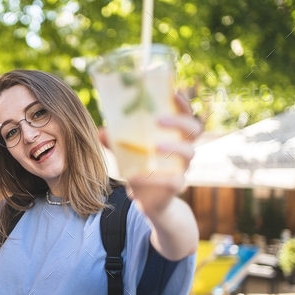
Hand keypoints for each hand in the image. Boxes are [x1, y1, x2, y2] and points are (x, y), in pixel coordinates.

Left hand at [127, 94, 201, 217]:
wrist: (147, 200)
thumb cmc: (141, 168)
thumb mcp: (126, 152)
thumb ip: (116, 141)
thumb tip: (101, 131)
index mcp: (175, 135)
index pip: (186, 114)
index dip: (183, 104)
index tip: (172, 94)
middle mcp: (183, 149)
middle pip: (194, 129)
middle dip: (179, 121)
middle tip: (158, 119)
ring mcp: (182, 167)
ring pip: (189, 154)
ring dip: (173, 147)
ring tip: (153, 147)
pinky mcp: (176, 186)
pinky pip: (172, 180)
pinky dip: (153, 178)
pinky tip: (134, 176)